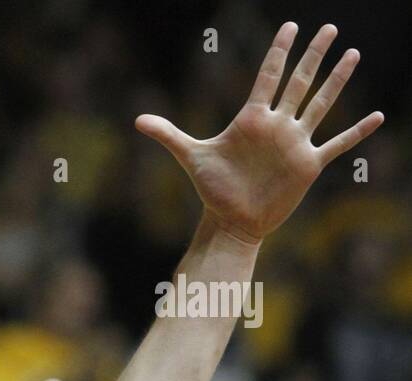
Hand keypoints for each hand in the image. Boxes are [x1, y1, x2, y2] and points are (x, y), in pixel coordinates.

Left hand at [137, 23, 382, 243]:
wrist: (231, 221)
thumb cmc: (212, 188)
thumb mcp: (190, 157)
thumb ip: (168, 134)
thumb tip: (137, 120)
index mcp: (251, 119)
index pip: (267, 77)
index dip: (278, 51)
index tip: (289, 26)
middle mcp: (276, 126)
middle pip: (299, 82)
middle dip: (313, 55)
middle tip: (329, 28)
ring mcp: (294, 143)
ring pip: (320, 105)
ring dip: (337, 82)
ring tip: (353, 55)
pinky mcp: (307, 165)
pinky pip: (337, 144)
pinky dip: (356, 132)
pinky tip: (376, 117)